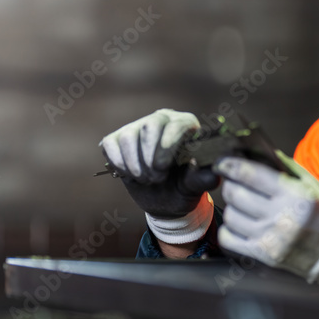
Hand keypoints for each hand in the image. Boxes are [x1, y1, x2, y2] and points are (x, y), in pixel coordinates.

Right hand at [100, 110, 219, 243]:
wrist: (163, 198)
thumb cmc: (183, 186)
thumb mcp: (195, 185)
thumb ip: (203, 177)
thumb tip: (207, 167)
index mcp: (186, 124)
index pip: (176, 125)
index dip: (167, 145)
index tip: (163, 167)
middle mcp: (162, 119)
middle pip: (150, 126)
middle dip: (150, 157)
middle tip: (157, 178)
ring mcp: (137, 127)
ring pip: (128, 137)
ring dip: (135, 165)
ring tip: (147, 179)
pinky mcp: (117, 138)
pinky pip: (111, 145)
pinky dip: (119, 163)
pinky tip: (131, 174)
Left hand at [216, 152, 318, 295]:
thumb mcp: (312, 184)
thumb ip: (283, 166)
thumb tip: (252, 150)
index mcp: (295, 195)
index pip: (250, 174)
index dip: (230, 165)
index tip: (223, 162)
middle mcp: (281, 217)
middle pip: (235, 193)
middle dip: (230, 183)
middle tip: (234, 181)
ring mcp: (270, 239)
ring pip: (230, 215)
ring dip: (232, 206)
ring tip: (243, 203)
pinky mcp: (263, 256)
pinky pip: (228, 238)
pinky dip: (230, 228)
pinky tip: (241, 223)